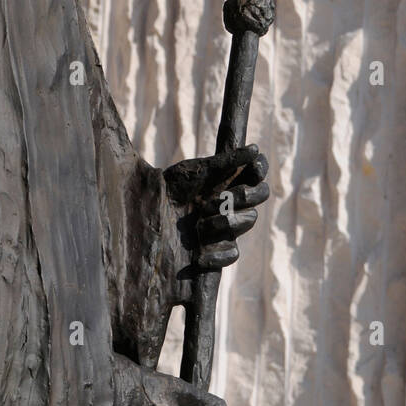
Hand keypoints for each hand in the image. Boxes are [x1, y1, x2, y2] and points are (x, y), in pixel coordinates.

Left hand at [164, 144, 268, 276]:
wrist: (145, 218)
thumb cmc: (170, 188)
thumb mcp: (195, 172)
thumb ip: (225, 161)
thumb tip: (254, 149)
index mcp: (229, 179)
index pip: (256, 171)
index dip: (260, 167)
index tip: (253, 167)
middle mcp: (232, 202)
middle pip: (260, 194)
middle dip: (243, 195)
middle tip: (215, 199)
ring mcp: (226, 227)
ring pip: (248, 220)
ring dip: (226, 221)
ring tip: (199, 225)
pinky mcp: (217, 251)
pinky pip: (232, 255)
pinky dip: (218, 254)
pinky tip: (199, 256)